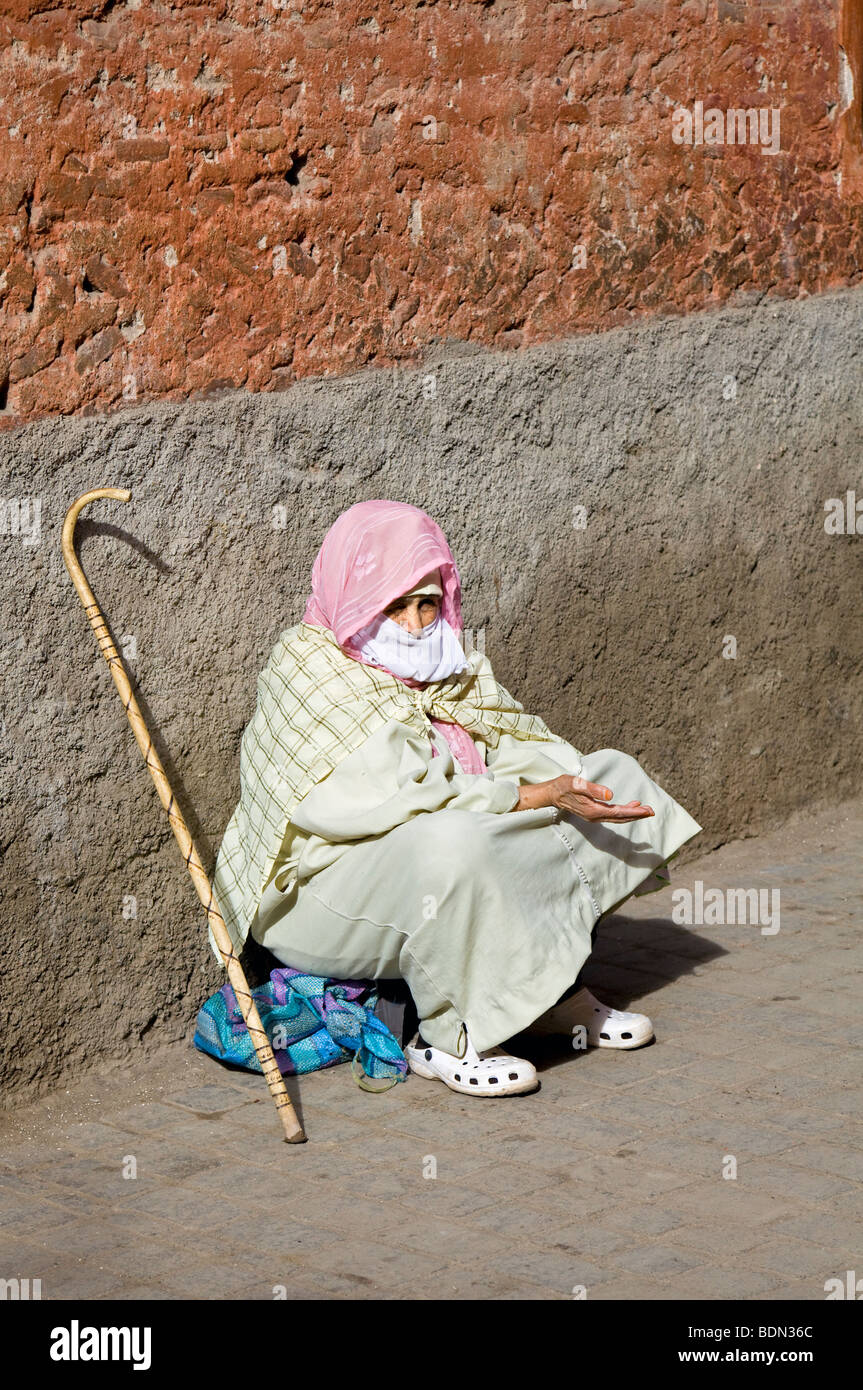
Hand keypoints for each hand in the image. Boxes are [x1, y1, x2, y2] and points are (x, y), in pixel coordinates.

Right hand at [515, 774, 654, 821]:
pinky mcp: (593, 813)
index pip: (618, 812)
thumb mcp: (577, 784)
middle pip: (620, 817)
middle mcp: (595, 816)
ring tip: (646, 809)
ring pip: (618, 817)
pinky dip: (624, 811)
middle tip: (652, 811)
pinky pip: (612, 814)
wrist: (551, 794)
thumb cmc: (563, 786)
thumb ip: (594, 789)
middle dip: (637, 815)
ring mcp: (594, 816)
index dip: (634, 812)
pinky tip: (631, 805)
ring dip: (632, 814)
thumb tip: (610, 794)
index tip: (647, 810)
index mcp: (593, 810)